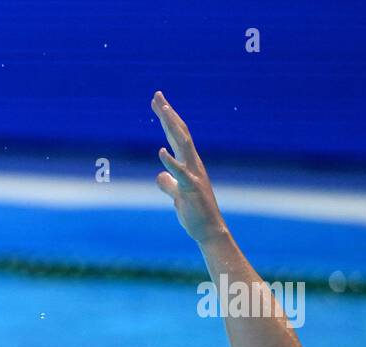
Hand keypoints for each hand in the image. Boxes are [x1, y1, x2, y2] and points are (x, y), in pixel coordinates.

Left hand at [152, 91, 227, 243]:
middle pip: (180, 134)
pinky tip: (161, 151)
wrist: (207, 230)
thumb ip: (168, 184)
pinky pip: (181, 173)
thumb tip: (160, 176)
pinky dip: (171, 161)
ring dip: (172, 127)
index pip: (176, 136)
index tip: (157, 102)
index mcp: (188, 164)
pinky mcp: (192, 189)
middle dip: (168, 115)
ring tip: (162, 111)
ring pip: (183, 145)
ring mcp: (193, 174)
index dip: (167, 119)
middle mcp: (193, 164)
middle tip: (157, 96)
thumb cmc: (194, 213)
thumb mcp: (176, 195)